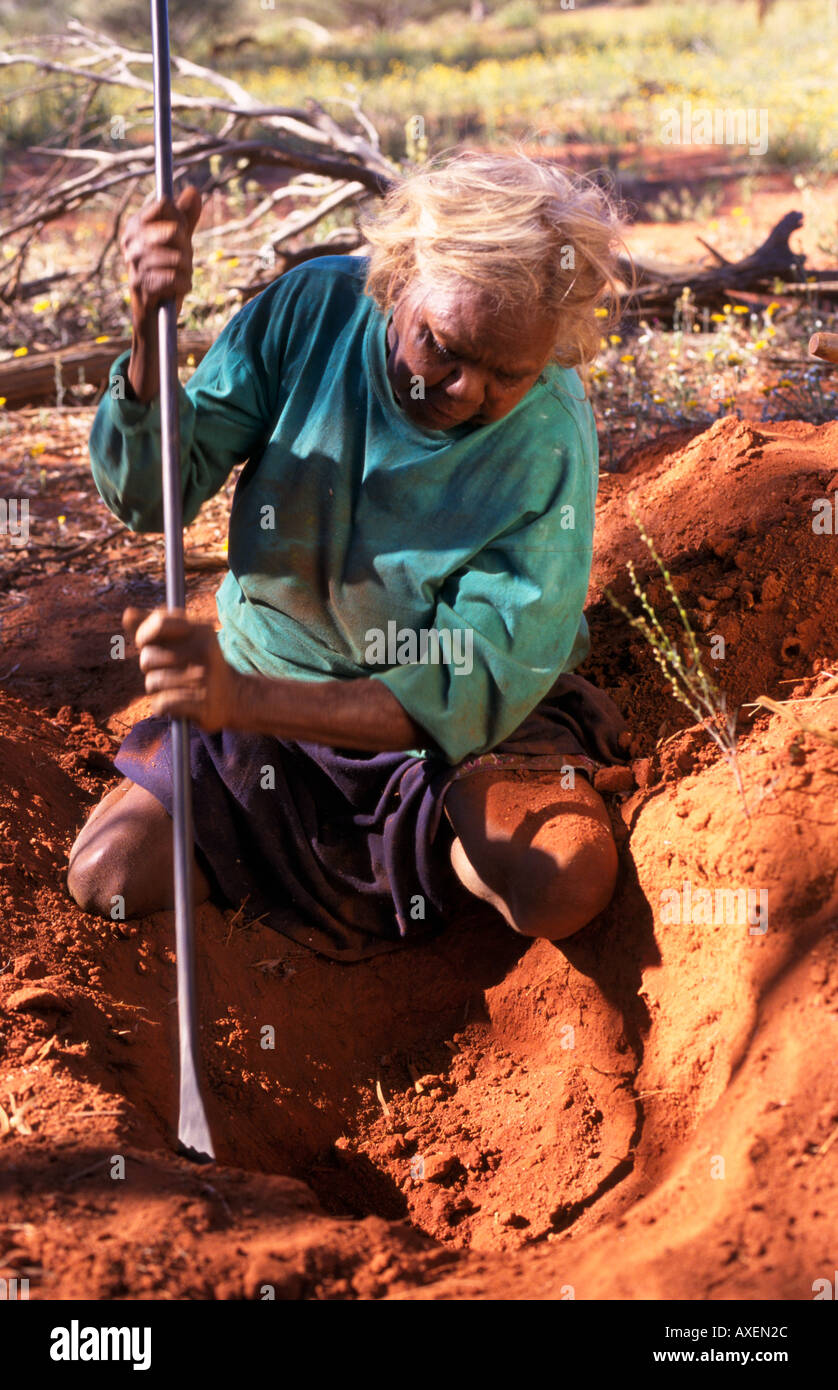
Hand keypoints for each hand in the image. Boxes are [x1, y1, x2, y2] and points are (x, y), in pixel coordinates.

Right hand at [121, 185, 202, 325]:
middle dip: (186, 248)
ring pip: (178, 258)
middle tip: (182, 261)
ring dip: (186, 271)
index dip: (180, 218)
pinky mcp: (142, 287)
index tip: (180, 234)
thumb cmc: (166, 274)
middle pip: (175, 230)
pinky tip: (177, 291)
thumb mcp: (178, 243)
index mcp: (135, 226)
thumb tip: (194, 190)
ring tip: (178, 279)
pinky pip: (176, 279)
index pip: (165, 204)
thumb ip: (185, 218)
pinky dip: (183, 286)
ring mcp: (134, 264)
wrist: (154, 317)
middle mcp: (130, 242)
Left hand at [124, 606, 241, 732]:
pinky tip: (179, 704)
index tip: (153, 643)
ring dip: (158, 689)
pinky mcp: (201, 704)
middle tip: (171, 670)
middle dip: (152, 668)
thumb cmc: (201, 663)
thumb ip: (155, 624)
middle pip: (147, 658)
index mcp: (201, 630)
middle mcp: (204, 651)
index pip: (157, 623)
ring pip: (152, 683)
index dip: (146, 635)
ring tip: (177, 687)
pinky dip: (164, 706)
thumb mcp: (186, 637)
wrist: (235, 696)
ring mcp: (203, 678)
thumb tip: (128, 614)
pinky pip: (161, 704)